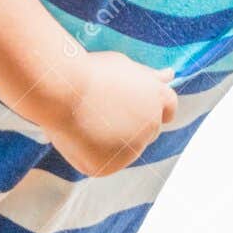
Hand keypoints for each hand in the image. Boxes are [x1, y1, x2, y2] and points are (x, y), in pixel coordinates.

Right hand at [42, 51, 178, 176]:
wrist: (62, 91)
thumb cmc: (88, 73)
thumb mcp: (123, 67)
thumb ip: (148, 77)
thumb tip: (170, 75)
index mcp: (158, 98)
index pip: (168, 108)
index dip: (150, 107)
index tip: (131, 105)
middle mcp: (151, 126)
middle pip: (146, 132)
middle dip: (128, 124)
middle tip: (99, 109)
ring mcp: (132, 149)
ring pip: (123, 149)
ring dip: (108, 139)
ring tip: (84, 119)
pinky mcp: (110, 166)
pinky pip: (103, 162)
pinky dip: (90, 153)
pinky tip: (77, 135)